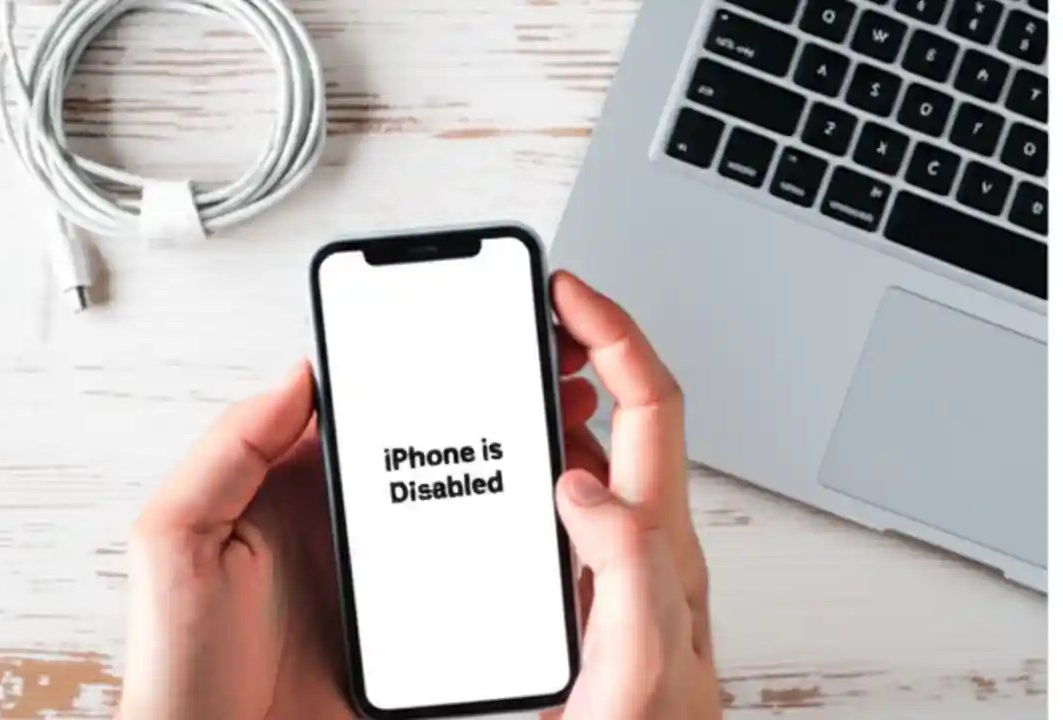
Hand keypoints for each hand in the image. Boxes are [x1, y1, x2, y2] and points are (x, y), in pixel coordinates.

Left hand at [118, 356, 604, 719]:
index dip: (408, 374)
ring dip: (501, 481)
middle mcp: (335, 523)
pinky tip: (538, 536)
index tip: (462, 341)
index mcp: (283, 486)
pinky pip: (462, 576)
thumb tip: (295, 377)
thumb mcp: (177, 538)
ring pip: (450, 508)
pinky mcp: (405, 625)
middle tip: (538, 387)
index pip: (353, 411)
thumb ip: (228, 450)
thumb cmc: (181, 662)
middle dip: (478, 416)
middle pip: (416, 453)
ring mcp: (375, 574)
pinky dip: (499, 554)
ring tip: (556, 449)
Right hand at [544, 271, 721, 719]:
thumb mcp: (637, 664)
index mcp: (657, 541)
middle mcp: (644, 539)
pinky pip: (570, 496)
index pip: (649, 407)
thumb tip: (579, 482)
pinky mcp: (588, 585)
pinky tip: (509, 464)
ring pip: (599, 449)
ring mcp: (618, 561)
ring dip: (564, 397)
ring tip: (516, 371)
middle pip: (629, 412)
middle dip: (586, 346)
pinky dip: (540, 456)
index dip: (613, 335)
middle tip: (534, 315)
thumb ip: (623, 572)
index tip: (567, 293)